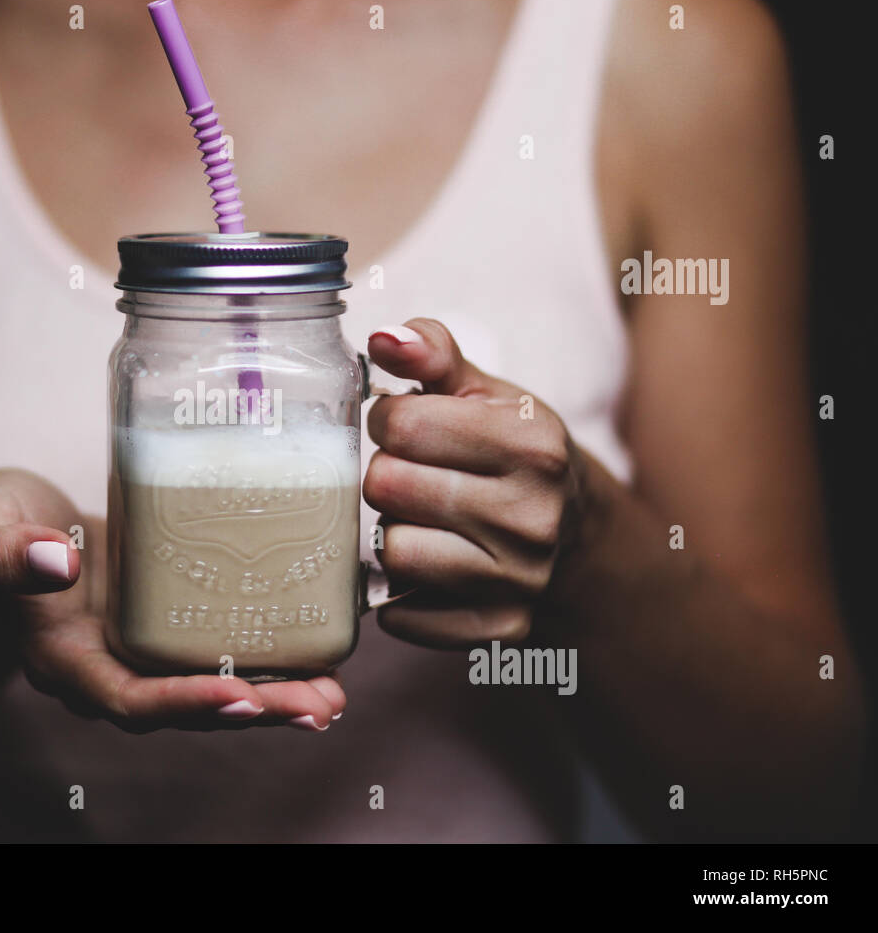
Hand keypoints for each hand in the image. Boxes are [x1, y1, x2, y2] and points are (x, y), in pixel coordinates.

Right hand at [0, 469, 345, 732]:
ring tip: (335, 692)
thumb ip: (6, 549)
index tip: (242, 696)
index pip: (129, 699)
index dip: (185, 704)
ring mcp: (142, 649)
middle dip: (256, 709)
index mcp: (65, 660)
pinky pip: (220, 646)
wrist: (6, 531)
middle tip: (322, 705)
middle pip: (188, 706)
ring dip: (275, 693)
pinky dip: (267, 652)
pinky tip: (315, 644)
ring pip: (213, 685)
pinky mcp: (168, 621)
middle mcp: (110, 668)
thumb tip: (54, 560)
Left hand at [363, 319, 587, 648]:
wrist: (584, 542)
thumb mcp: (490, 393)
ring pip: (392, 552)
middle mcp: (533, 515)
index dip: (387, 420)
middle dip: (386, 474)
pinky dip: (400, 592)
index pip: (402, 423)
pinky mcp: (498, 629)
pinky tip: (429, 564)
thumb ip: (433, 354)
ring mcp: (519, 580)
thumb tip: (383, 339)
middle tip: (410, 473)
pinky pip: (402, 615)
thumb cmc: (520, 457)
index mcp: (532, 445)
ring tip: (420, 518)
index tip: (405, 426)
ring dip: (393, 532)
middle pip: (388, 487)